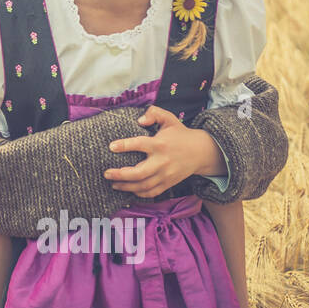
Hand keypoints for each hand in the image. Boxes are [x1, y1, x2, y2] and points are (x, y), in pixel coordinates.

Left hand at [103, 106, 220, 198]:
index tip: (111, 147)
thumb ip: (154, 113)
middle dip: (121, 175)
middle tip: (106, 173)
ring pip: (144, 186)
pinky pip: (152, 192)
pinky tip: (128, 190)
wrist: (202, 152)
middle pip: (140, 173)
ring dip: (126, 187)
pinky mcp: (168, 183)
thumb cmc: (180, 134)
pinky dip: (139, 194)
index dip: (125, 146)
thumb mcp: (169, 118)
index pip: (140, 144)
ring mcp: (166, 175)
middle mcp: (162, 161)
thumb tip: (140, 120)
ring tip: (113, 184)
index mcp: (160, 144)